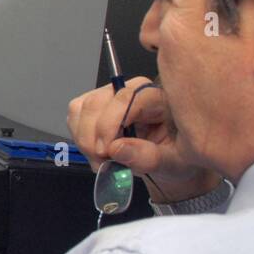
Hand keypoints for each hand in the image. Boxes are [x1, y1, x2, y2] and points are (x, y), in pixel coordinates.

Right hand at [66, 76, 220, 202]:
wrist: (172, 162)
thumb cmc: (179, 159)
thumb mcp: (174, 163)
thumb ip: (149, 157)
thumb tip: (116, 149)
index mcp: (158, 97)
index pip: (124, 98)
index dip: (109, 124)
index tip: (105, 152)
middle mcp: (133, 90)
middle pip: (97, 102)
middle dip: (92, 135)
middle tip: (101, 162)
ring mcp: (112, 95)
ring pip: (81, 107)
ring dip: (83, 138)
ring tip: (100, 160)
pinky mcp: (96, 105)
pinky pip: (75, 114)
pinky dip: (78, 136)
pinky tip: (94, 151)